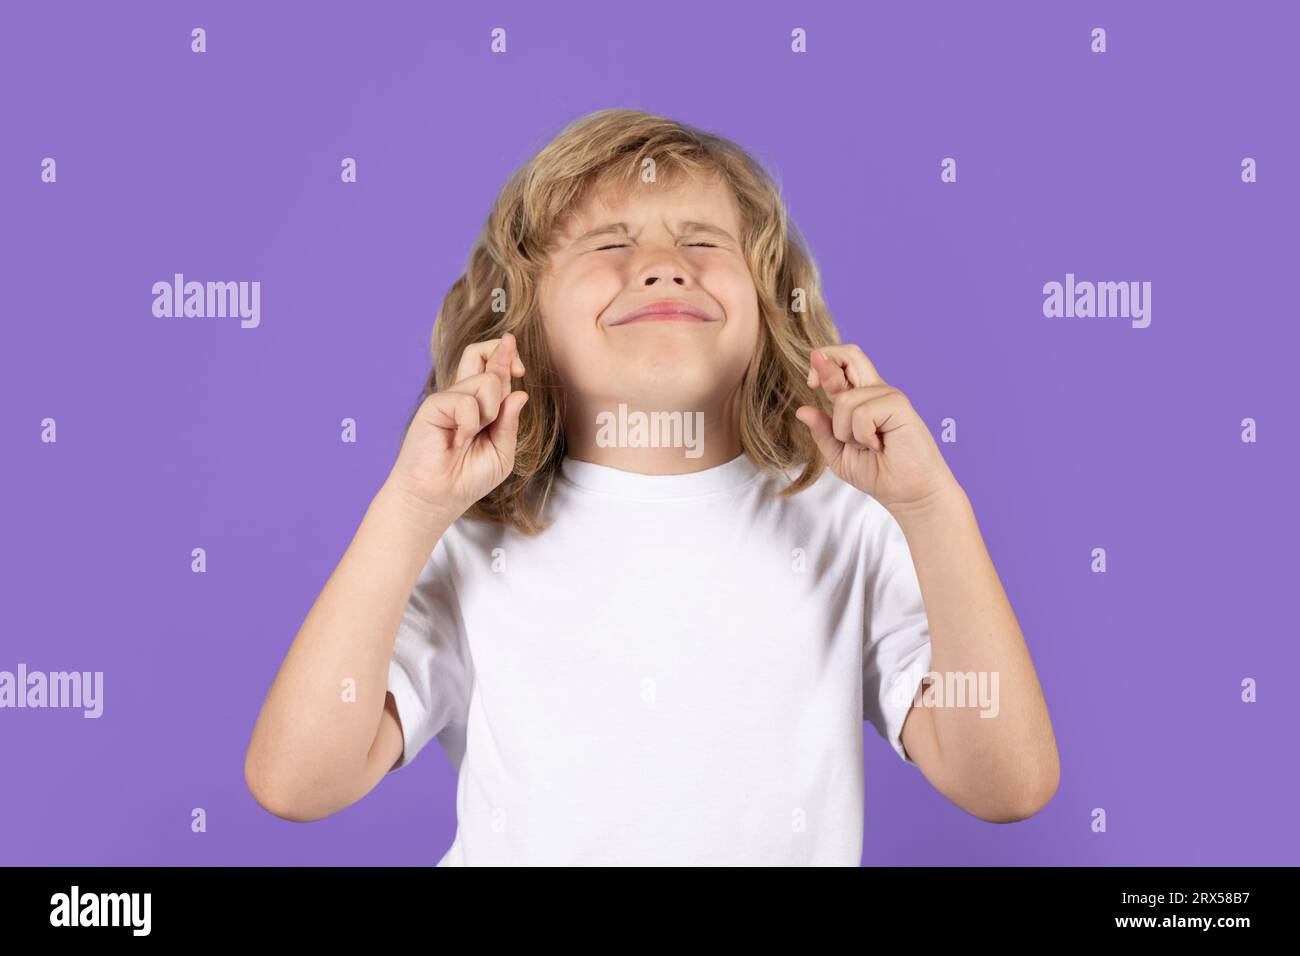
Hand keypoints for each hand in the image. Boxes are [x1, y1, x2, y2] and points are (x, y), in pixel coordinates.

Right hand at [385, 332, 528, 527]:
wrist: (438, 498)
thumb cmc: (467, 479)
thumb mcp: (501, 452)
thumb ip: (510, 423)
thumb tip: (520, 393)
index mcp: (479, 405)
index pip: (493, 370)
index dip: (507, 358)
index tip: (520, 368)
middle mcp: (462, 397)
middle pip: (479, 353)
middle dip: (504, 355)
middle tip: (520, 369)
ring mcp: (448, 399)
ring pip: (486, 381)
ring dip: (492, 410)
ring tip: (474, 435)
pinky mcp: (434, 405)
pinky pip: (466, 401)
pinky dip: (470, 423)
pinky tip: (458, 441)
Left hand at [794, 344, 960, 516]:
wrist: (908, 493)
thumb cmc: (879, 474)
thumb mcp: (839, 455)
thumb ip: (822, 432)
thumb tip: (802, 410)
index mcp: (860, 399)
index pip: (842, 364)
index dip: (822, 364)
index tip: (811, 382)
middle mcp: (875, 392)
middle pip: (850, 354)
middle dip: (826, 364)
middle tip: (814, 385)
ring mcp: (888, 396)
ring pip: (845, 400)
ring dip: (845, 431)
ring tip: (868, 446)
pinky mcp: (899, 405)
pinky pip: (862, 413)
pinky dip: (862, 435)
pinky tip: (878, 445)